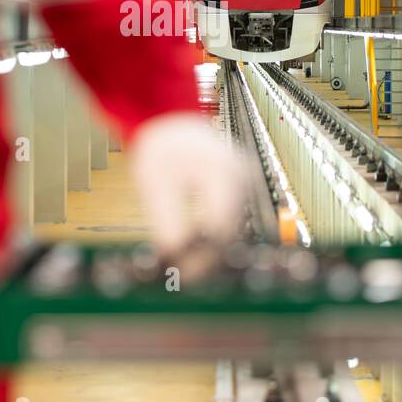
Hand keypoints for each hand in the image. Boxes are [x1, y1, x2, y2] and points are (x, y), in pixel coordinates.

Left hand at [128, 112, 251, 264]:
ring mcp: (246, 179)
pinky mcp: (242, 187)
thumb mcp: (154, 184)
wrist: (171, 123)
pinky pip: (231, 218)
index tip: (184, 274)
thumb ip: (165, 220)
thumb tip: (174, 258)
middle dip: (207, 256)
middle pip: (230, 229)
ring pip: (232, 227)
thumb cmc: (161, 148)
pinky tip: (196, 251)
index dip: (203, 254)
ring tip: (187, 269)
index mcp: (220, 169)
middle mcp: (242, 174)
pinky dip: (214, 235)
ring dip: (211, 248)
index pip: (219, 225)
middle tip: (183, 278)